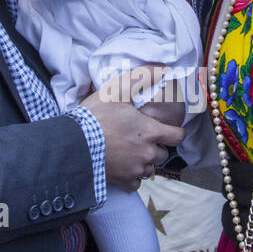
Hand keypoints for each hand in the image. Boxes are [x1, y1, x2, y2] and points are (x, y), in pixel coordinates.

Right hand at [83, 73, 184, 190]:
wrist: (74, 145)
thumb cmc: (96, 117)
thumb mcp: (117, 90)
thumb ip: (142, 77)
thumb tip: (162, 68)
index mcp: (151, 131)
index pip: (178, 136)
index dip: (175, 132)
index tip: (168, 131)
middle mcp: (148, 153)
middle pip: (162, 154)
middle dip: (155, 147)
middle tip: (140, 139)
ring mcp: (135, 169)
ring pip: (150, 169)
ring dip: (144, 163)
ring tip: (130, 153)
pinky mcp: (123, 182)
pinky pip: (135, 183)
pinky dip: (131, 177)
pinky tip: (122, 167)